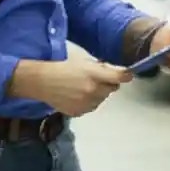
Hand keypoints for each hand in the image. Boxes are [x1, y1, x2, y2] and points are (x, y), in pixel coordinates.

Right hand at [8, 57, 132, 116]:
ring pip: (102, 99)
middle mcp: (93, 90)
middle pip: (112, 89)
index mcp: (94, 74)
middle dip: (108, 83)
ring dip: (98, 93)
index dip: (125, 75)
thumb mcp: (82, 59)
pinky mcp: (79, 112)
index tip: (128, 74)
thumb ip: (101, 66)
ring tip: (83, 86)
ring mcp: (86, 103)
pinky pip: (91, 106)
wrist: (42, 81)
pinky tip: (77, 94)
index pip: (120, 77)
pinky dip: (88, 101)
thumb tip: (116, 71)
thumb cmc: (62, 65)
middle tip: (96, 78)